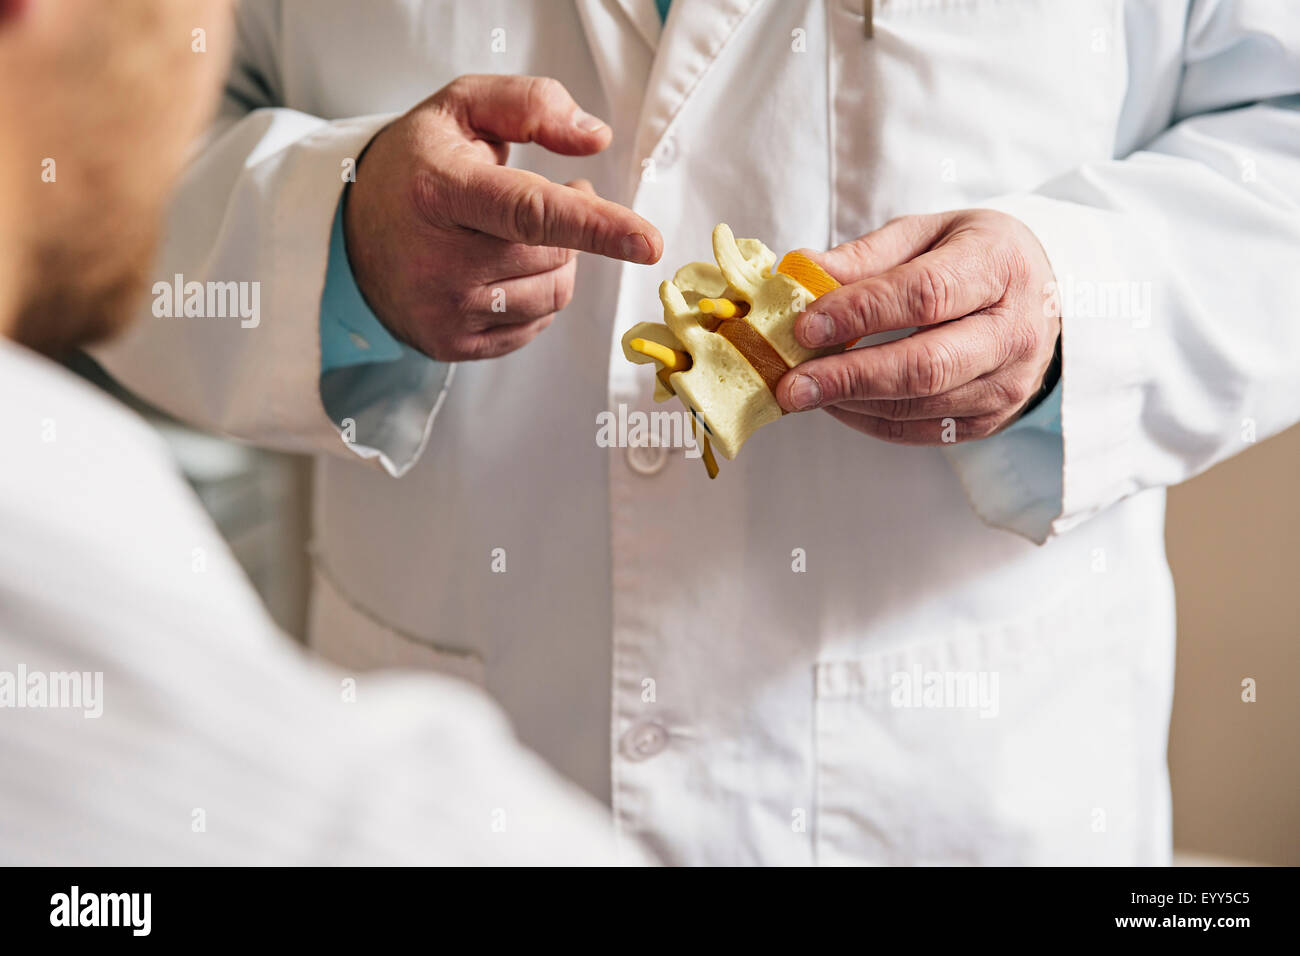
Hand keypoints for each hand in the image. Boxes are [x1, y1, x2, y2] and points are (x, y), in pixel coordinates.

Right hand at [345, 74, 662, 360]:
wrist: (348, 231)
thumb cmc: (419, 163)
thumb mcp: (463, 107)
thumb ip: (531, 104)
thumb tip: (595, 138)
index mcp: (440, 192)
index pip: (530, 213)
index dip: (595, 227)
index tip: (647, 243)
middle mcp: (437, 261)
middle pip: (554, 256)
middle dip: (573, 226)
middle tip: (551, 197)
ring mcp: (443, 311)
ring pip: (553, 295)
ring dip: (559, 262)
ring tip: (525, 233)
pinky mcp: (450, 345)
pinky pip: (534, 325)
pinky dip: (537, 295)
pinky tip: (505, 269)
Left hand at [775, 209, 1060, 443]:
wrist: (1043, 296)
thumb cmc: (972, 256)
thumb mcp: (926, 233)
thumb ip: (865, 255)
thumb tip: (799, 271)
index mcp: (999, 266)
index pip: (925, 295)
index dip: (860, 312)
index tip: (805, 325)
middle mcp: (1014, 331)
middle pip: (925, 364)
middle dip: (849, 376)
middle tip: (791, 384)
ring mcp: (1008, 383)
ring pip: (919, 405)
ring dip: (851, 402)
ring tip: (803, 391)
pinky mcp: (991, 420)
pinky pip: (920, 431)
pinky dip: (868, 421)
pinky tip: (835, 403)